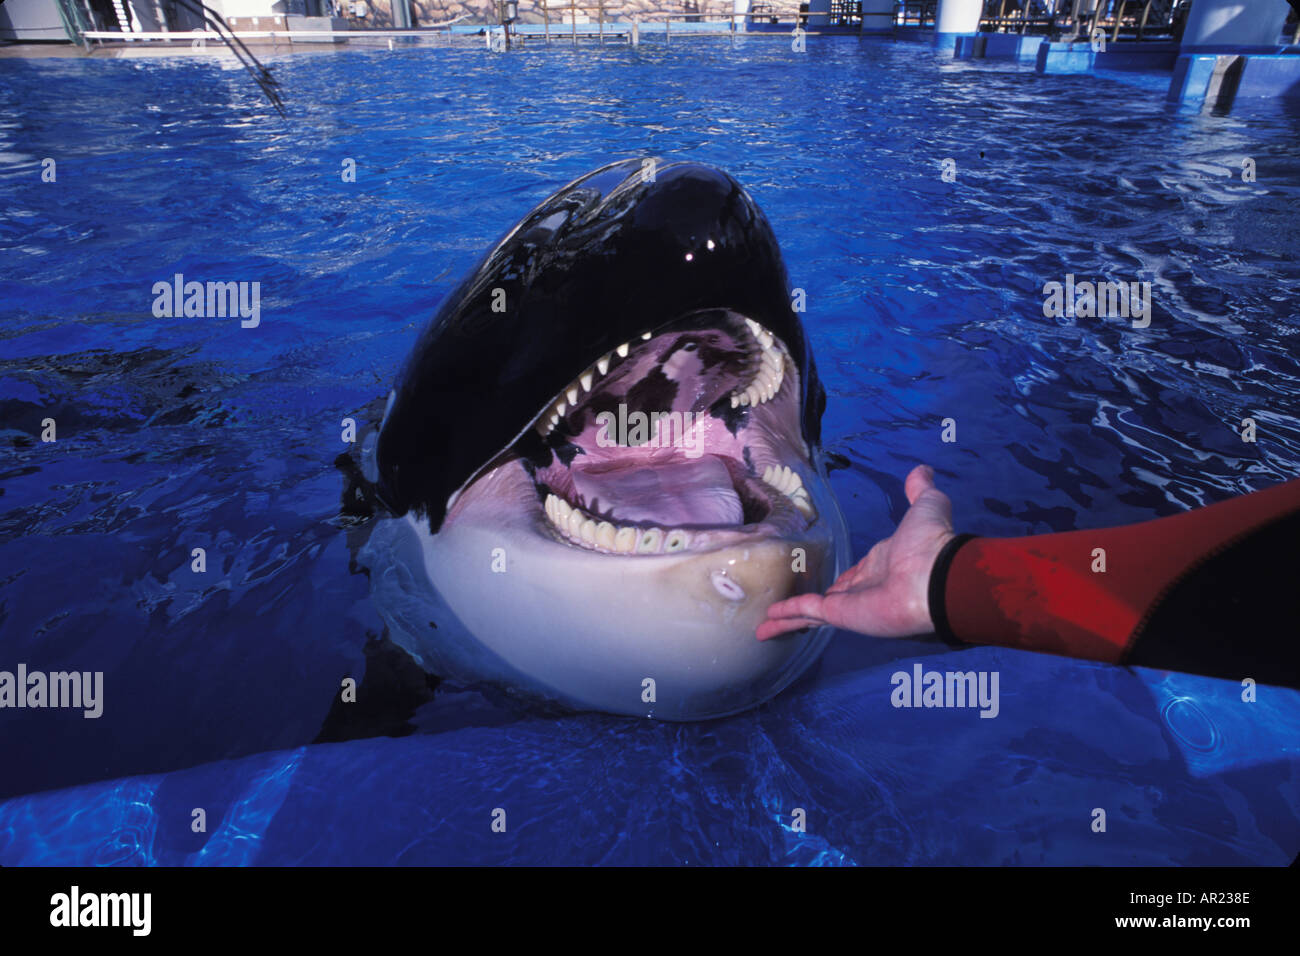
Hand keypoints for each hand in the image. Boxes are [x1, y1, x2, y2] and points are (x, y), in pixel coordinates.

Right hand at [757, 464, 955, 640]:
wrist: (936, 576)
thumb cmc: (930, 543)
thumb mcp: (925, 506)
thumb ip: (919, 489)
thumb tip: (921, 469)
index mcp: (880, 566)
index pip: (853, 576)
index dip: (840, 578)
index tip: (826, 578)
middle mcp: (863, 589)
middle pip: (828, 596)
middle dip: (808, 603)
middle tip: (786, 605)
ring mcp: (850, 605)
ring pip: (811, 611)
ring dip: (788, 618)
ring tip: (764, 627)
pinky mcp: (840, 614)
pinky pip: (807, 612)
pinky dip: (786, 617)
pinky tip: (765, 623)